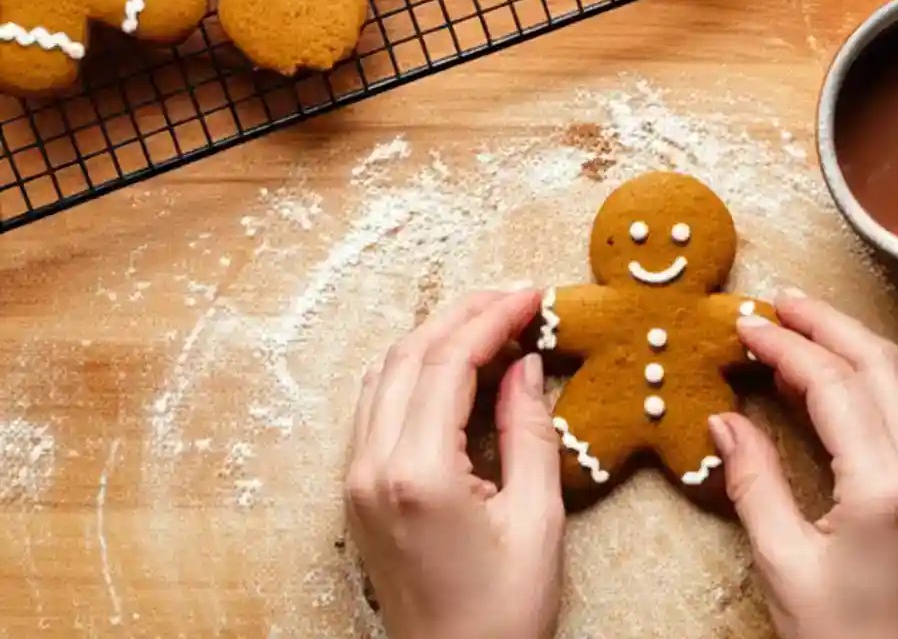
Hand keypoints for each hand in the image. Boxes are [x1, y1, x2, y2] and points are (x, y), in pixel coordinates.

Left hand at [344, 289, 564, 638]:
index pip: (448, 363)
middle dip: (462, 314)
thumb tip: (523, 366)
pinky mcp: (357, 493)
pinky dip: (414, 373)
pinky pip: (376, 407)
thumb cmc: (503, 614)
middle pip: (409, 356)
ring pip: (385, 375)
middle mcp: (372, 468)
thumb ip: (529, 431)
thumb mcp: (537, 519)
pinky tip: (453, 368)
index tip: (532, 295)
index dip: (493, 318)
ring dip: (434, 338)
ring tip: (488, 321)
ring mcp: (356, 480)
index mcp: (418, 473)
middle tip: (514, 296)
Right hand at [711, 289, 897, 638]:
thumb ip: (753, 482)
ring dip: (850, 345)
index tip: (746, 327)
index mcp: (885, 488)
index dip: (787, 348)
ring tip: (799, 325)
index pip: (836, 386)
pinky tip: (828, 379)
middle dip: (827, 324)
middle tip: (777, 303)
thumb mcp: (783, 562)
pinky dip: (865, 380)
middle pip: (881, 364)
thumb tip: (725, 420)